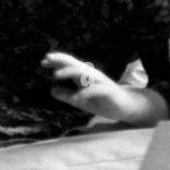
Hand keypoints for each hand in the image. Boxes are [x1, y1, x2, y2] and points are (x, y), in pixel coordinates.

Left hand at [43, 51, 162, 123]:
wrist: (126, 108)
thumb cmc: (102, 101)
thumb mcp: (80, 100)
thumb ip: (67, 95)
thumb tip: (51, 90)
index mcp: (84, 76)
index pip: (70, 65)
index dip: (57, 62)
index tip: (43, 61)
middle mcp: (92, 76)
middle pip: (75, 64)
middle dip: (60, 61)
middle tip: (46, 61)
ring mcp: (101, 82)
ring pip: (84, 73)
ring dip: (68, 72)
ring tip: (54, 76)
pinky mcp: (108, 91)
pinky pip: (95, 89)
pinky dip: (84, 93)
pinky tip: (75, 98)